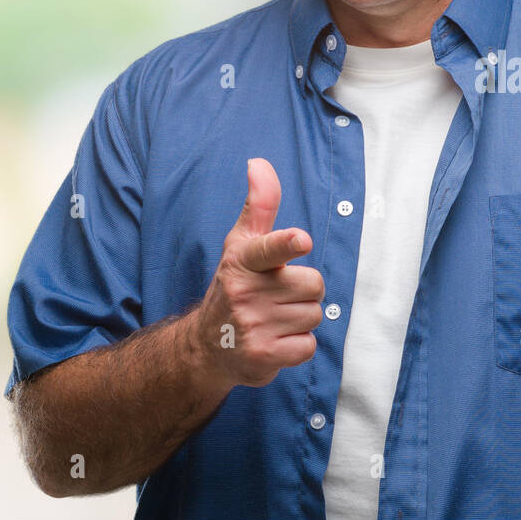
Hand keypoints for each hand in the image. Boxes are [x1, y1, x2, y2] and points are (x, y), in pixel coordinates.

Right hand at [193, 158, 323, 387]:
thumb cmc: (235, 286)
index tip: (301, 239)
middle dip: (304, 292)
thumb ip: (259, 205)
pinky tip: (276, 342)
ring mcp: (252, 326)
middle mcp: (245, 292)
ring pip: (314, 315)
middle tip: (277, 298)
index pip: (269, 248)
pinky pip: (308, 345)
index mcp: (243, 260)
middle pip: (314, 285)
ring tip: (274, 320)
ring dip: (300, 320)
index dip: (288, 243)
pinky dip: (298, 346)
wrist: (207, 347)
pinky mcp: (262, 356)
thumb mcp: (241, 244)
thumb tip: (259, 163)